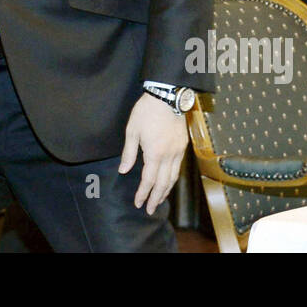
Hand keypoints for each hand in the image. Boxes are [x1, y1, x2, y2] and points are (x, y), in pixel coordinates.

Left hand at [118, 93, 187, 213]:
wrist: (168, 96)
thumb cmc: (146, 111)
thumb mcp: (132, 130)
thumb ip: (129, 152)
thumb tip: (124, 170)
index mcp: (154, 153)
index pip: (148, 180)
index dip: (143, 194)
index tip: (138, 204)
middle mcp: (169, 156)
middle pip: (163, 183)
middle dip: (156, 198)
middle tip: (150, 210)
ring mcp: (178, 151)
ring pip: (173, 177)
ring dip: (166, 191)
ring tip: (159, 200)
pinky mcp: (183, 146)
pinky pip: (178, 168)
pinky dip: (173, 179)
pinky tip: (168, 181)